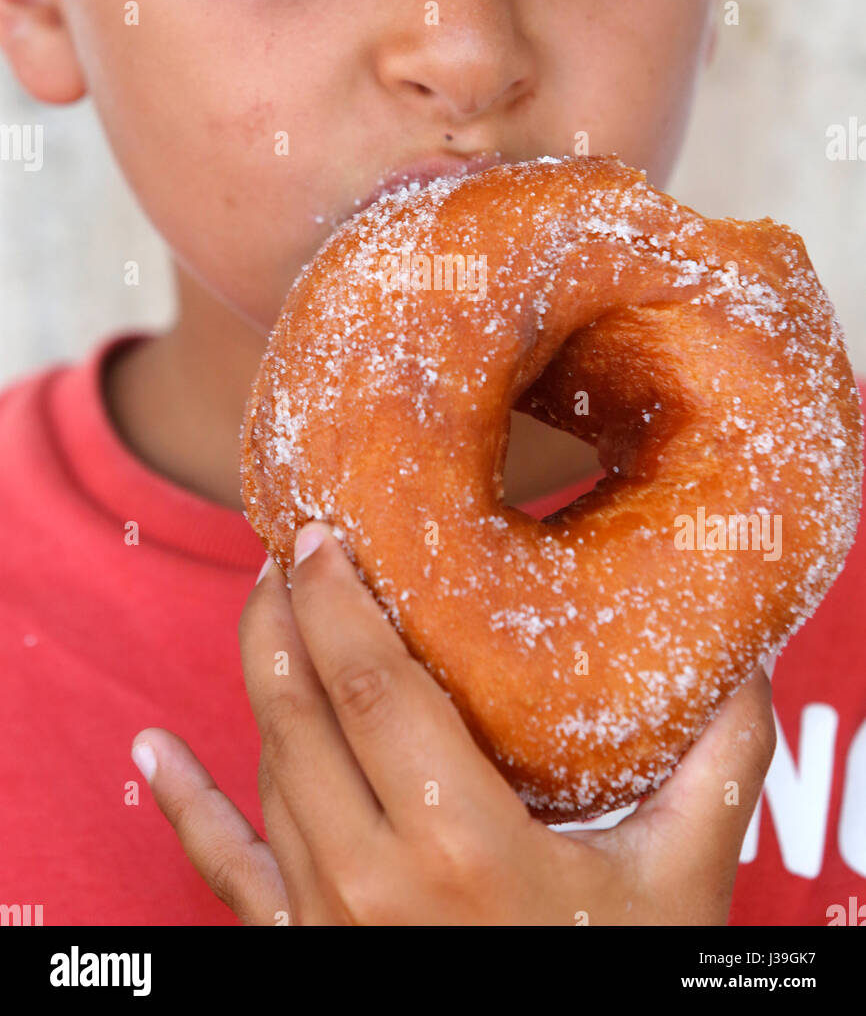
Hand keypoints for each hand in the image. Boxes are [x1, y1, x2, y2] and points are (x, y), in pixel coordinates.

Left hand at [131, 521, 774, 925]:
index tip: (318, 534)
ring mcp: (323, 923)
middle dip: (280, 618)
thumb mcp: (683, 883)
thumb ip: (720, 765)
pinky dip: (182, 807)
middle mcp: (373, 881)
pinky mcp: (298, 955)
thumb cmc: (618, 987)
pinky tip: (150, 754)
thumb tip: (749, 659)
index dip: (334, 601)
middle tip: (285, 548)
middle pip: (298, 715)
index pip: (370, 688)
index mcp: (462, 846)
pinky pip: (224, 871)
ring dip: (261, 681)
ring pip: (270, 772)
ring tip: (270, 611)